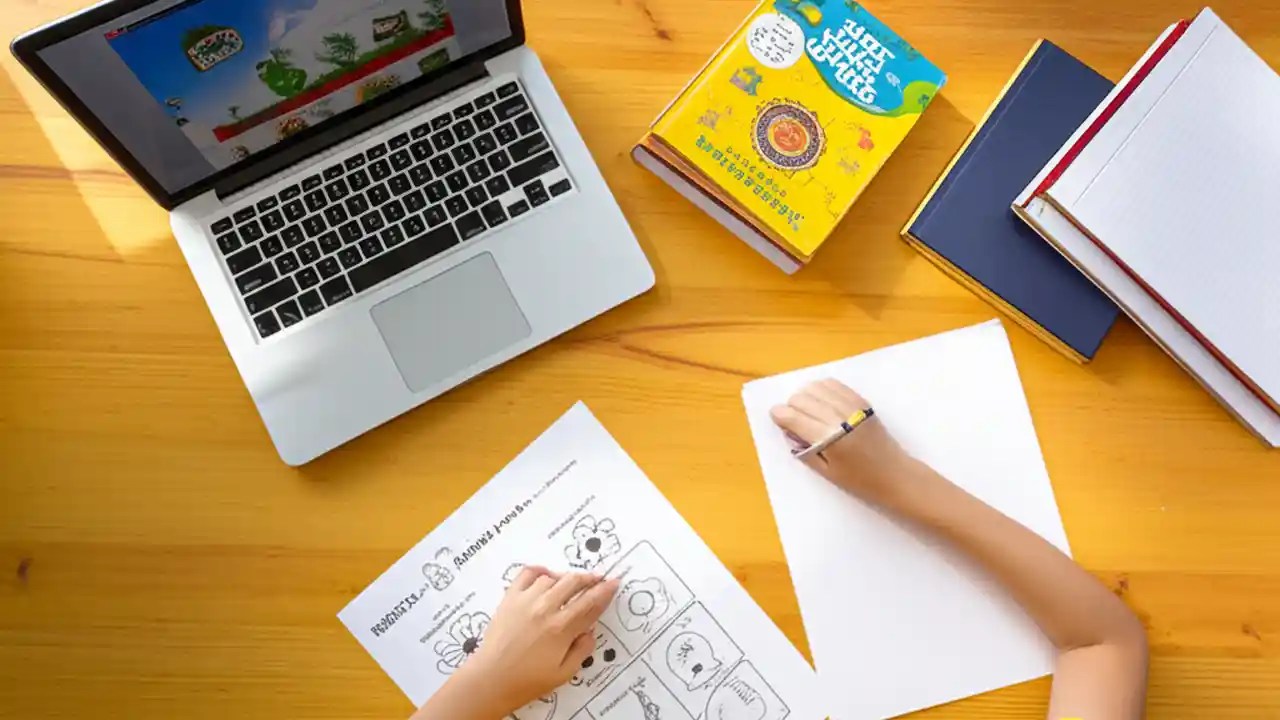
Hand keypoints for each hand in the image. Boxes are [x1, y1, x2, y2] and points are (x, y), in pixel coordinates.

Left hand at [455, 566, 619, 715]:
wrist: (491, 679)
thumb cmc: (526, 681)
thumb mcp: (563, 673)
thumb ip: (582, 650)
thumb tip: (590, 631)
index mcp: (561, 629)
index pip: (590, 603)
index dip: (605, 591)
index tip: (613, 583)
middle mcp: (545, 610)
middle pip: (574, 583)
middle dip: (590, 579)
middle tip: (597, 579)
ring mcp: (526, 601)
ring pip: (553, 577)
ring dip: (566, 578)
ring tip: (571, 584)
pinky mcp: (510, 598)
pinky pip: (527, 573)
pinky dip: (539, 571)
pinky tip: (546, 576)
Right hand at [769, 379, 915, 504]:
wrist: (895, 474)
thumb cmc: (859, 481)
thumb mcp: (826, 472)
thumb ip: (805, 449)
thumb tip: (788, 429)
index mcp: (829, 440)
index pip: (794, 417)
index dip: (780, 416)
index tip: (777, 419)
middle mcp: (839, 418)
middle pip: (802, 398)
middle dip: (792, 407)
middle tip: (794, 420)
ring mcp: (852, 406)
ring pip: (816, 387)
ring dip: (806, 396)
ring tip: (808, 410)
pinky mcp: (861, 401)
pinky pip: (834, 384)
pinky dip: (822, 389)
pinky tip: (822, 400)